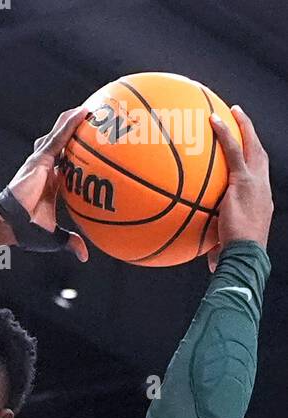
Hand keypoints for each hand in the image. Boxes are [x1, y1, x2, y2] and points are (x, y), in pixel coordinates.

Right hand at [7, 107, 89, 262]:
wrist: (10, 223)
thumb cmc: (26, 230)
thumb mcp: (54, 236)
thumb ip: (70, 241)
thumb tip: (84, 256)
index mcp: (53, 184)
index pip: (68, 166)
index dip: (80, 158)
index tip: (95, 152)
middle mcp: (49, 169)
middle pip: (66, 146)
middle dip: (79, 133)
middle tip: (97, 121)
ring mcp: (44, 161)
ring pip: (62, 135)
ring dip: (75, 121)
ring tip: (92, 108)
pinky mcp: (41, 157)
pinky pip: (60, 137)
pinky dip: (71, 124)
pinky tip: (85, 112)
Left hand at [208, 106, 272, 268]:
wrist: (244, 256)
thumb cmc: (234, 258)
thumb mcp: (225, 247)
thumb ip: (216, 243)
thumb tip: (203, 256)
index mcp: (261, 201)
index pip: (259, 176)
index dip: (254, 162)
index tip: (246, 153)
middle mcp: (262, 188)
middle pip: (260, 155)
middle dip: (252, 136)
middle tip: (242, 121)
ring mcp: (255, 183)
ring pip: (251, 146)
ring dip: (243, 126)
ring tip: (232, 111)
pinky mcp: (243, 181)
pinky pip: (233, 150)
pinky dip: (224, 133)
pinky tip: (212, 120)